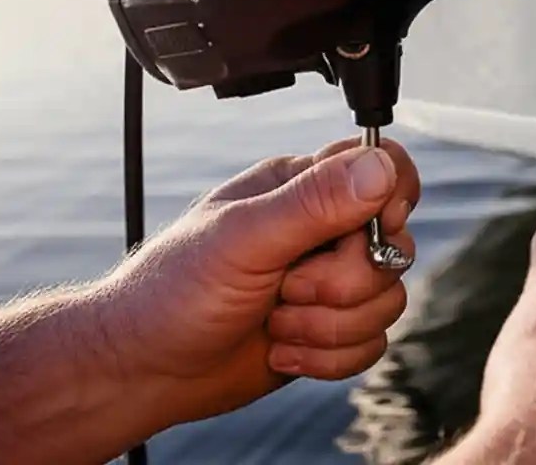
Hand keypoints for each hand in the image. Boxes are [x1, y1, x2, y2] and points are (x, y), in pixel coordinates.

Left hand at [96, 139, 419, 422]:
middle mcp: (321, 230)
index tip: (361, 232)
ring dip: (328, 327)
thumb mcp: (242, 238)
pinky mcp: (329, 331)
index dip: (390, 199)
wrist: (143, 370)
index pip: (382, 165)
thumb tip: (381, 167)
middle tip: (285, 289)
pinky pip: (373, 343)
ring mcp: (327, 283)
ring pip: (387, 300)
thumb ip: (314, 202)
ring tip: (274, 324)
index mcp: (299, 187)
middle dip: (340, 284)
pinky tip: (282, 351)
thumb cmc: (173, 293)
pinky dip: (329, 358)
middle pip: (392, 246)